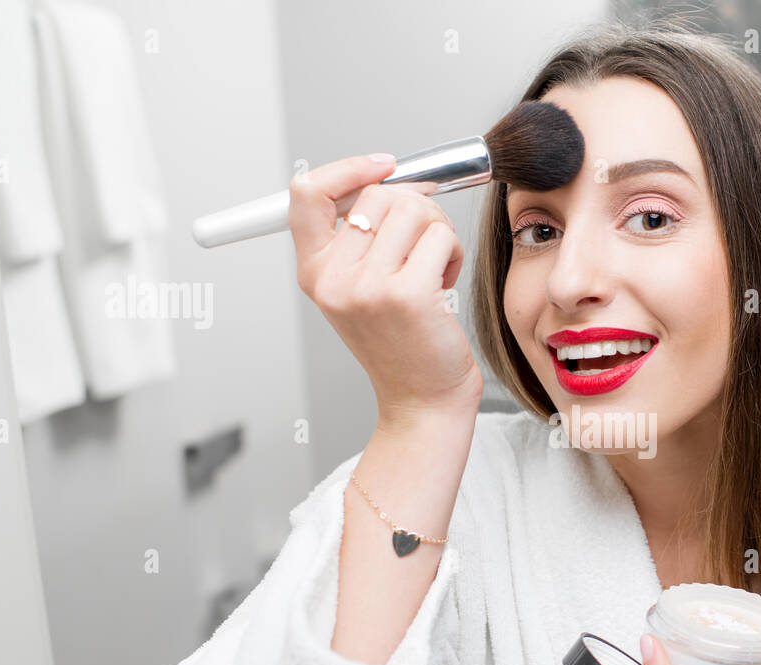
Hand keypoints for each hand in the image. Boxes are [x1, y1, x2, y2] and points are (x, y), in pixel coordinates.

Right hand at [288, 153, 483, 422]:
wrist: (422, 401)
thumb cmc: (402, 343)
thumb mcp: (360, 288)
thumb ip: (360, 236)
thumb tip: (388, 175)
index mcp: (314, 272)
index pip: (306, 194)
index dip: (347, 169)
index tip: (384, 166)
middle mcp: (333, 279)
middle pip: (378, 194)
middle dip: (414, 210)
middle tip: (422, 247)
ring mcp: (367, 287)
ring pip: (415, 209)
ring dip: (438, 233)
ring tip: (433, 270)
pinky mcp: (407, 294)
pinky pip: (442, 237)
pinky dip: (454, 254)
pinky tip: (445, 284)